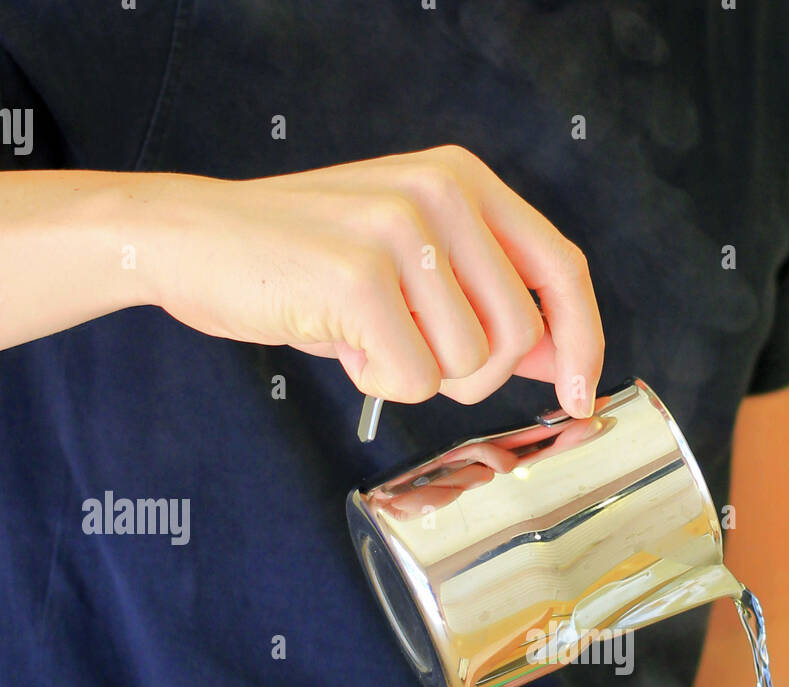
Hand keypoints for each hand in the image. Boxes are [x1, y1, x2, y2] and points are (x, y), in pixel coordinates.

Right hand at [136, 146, 603, 416]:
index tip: (579, 392)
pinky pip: (411, 378)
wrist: (193, 239)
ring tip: (365, 334)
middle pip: (518, 336)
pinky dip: (376, 381)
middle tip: (411, 352)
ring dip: (417, 375)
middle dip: (471, 373)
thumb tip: (564, 359)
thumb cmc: (304, 260)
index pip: (561, 267)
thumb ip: (487, 296)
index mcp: (463, 179)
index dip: (582, 339)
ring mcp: (400, 230)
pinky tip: (340, 342)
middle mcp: (441, 192)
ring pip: (468, 365)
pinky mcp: (360, 277)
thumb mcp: (412, 261)